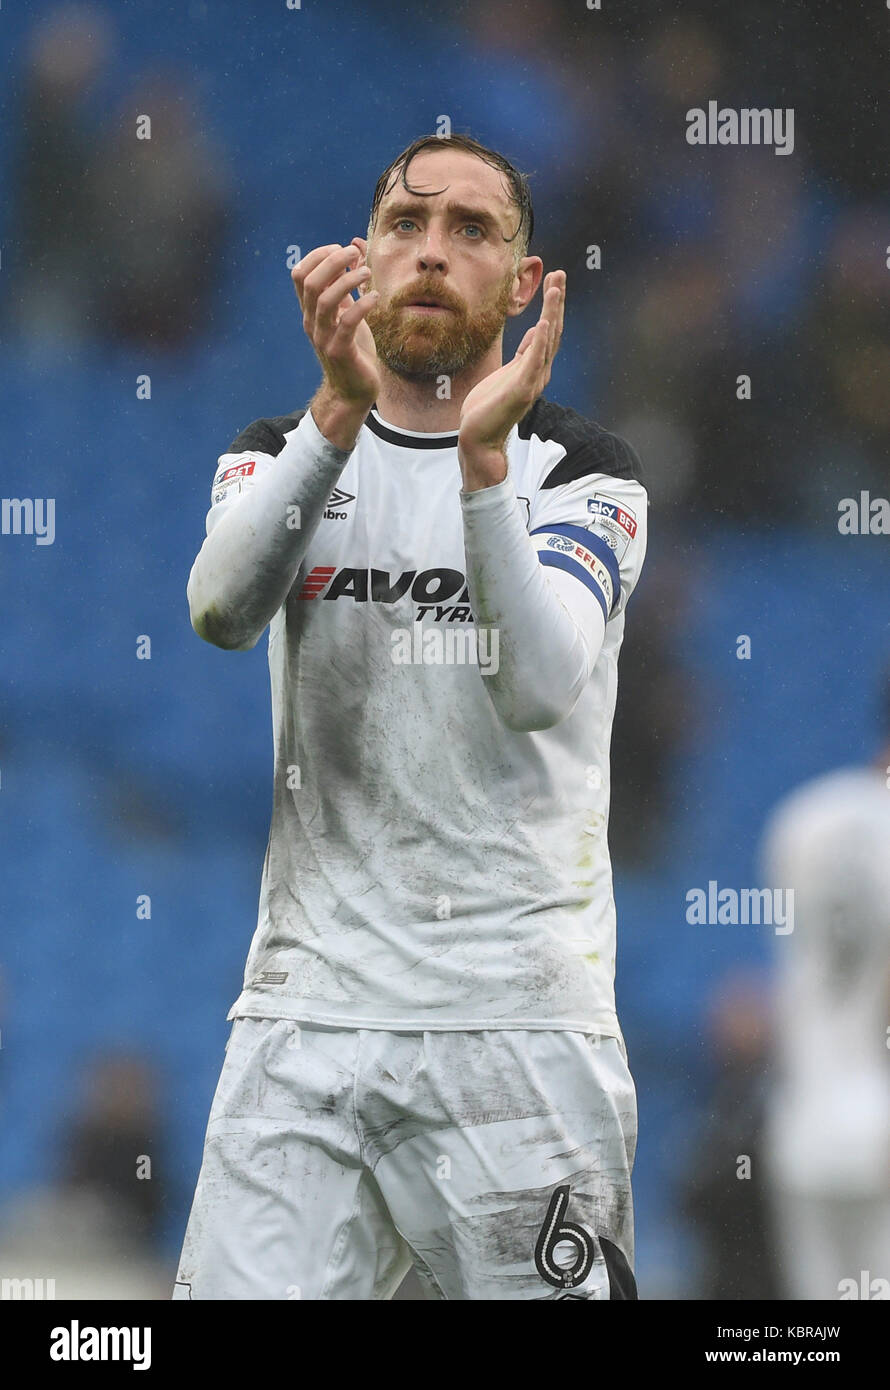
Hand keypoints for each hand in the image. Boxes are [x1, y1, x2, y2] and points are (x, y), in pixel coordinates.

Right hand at [291, 240, 379, 409]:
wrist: (353, 390)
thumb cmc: (353, 348)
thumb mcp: (349, 312)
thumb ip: (348, 284)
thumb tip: (355, 246)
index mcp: (311, 310)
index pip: (300, 274)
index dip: (319, 255)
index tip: (343, 249)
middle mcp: (312, 321)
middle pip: (310, 282)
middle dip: (333, 261)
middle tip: (356, 254)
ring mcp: (323, 337)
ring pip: (325, 300)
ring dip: (348, 280)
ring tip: (367, 274)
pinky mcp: (340, 351)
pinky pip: (347, 323)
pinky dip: (362, 305)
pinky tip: (375, 298)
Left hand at [458, 271, 564, 490]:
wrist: (479, 438)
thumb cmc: (489, 408)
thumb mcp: (507, 372)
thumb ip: (524, 354)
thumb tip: (537, 331)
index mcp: (534, 367)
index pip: (548, 331)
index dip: (552, 306)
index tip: (554, 280)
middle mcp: (538, 373)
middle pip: (553, 331)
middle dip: (556, 302)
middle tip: (560, 275)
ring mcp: (532, 381)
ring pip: (548, 342)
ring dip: (552, 314)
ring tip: (556, 289)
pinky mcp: (521, 390)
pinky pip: (533, 362)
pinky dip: (540, 342)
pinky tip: (543, 323)